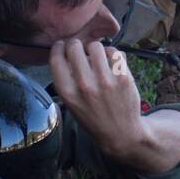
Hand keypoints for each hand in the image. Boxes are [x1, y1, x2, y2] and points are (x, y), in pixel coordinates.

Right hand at [49, 40, 145, 161]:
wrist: (120, 133)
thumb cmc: (93, 116)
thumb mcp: (71, 103)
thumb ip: (66, 79)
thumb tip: (66, 51)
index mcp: (68, 93)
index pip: (56, 59)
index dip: (58, 48)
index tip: (62, 46)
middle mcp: (85, 86)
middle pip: (75, 47)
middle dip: (77, 45)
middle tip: (81, 50)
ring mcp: (105, 81)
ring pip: (96, 45)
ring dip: (96, 49)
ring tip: (98, 58)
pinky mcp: (123, 78)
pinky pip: (115, 52)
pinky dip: (112, 55)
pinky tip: (111, 64)